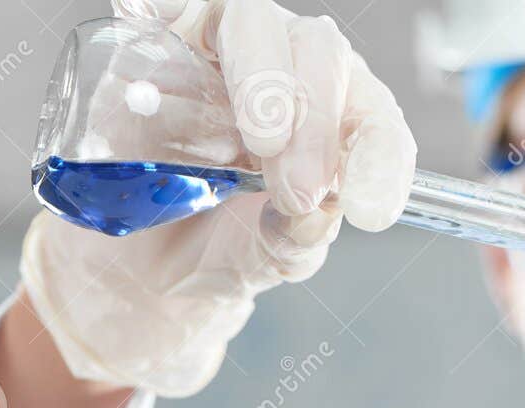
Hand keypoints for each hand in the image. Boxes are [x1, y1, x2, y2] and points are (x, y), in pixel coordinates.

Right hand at [21, 0, 415, 394]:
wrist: (143, 264)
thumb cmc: (221, 247)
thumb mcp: (266, 258)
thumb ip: (296, 240)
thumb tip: (314, 215)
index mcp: (335, 122)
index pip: (375, 119)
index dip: (381, 158)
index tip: (369, 209)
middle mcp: (287, 70)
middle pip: (321, 52)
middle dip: (317, 123)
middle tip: (298, 191)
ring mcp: (221, 49)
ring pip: (254, 21)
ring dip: (265, 81)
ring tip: (261, 144)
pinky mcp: (158, 42)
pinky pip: (169, 6)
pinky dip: (164, 6)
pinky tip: (155, 24)